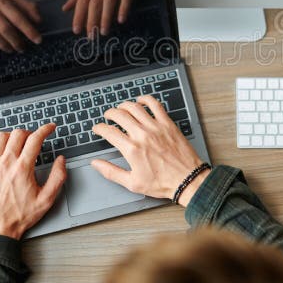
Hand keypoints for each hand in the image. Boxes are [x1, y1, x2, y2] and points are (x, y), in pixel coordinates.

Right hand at [0, 0, 41, 53]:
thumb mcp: (12, 0)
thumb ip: (27, 7)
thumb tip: (39, 20)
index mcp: (3, 3)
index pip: (18, 18)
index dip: (29, 30)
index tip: (38, 39)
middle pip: (6, 29)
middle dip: (17, 41)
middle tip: (23, 48)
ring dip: (5, 45)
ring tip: (12, 50)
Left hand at [0, 124, 66, 239]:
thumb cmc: (19, 216)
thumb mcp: (46, 200)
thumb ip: (58, 177)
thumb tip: (61, 161)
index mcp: (23, 168)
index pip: (35, 139)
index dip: (45, 129)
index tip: (50, 128)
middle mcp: (6, 163)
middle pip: (18, 134)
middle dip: (30, 132)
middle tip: (35, 139)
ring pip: (1, 137)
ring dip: (12, 136)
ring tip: (19, 142)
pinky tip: (2, 149)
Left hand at [62, 0, 147, 36]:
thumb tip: (65, 8)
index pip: (82, 0)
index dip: (78, 16)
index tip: (76, 30)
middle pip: (94, 3)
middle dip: (91, 21)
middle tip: (90, 35)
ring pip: (108, 1)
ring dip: (105, 18)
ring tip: (104, 31)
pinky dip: (123, 9)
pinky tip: (121, 20)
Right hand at [90, 95, 209, 206]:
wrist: (186, 179)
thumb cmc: (162, 183)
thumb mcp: (132, 183)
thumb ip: (111, 172)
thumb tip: (96, 164)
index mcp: (132, 149)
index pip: (109, 132)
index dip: (99, 128)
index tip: (98, 128)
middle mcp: (142, 135)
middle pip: (120, 115)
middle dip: (110, 114)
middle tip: (108, 116)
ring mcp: (156, 127)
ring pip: (135, 107)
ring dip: (124, 105)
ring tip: (121, 108)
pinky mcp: (167, 124)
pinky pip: (155, 105)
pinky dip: (146, 99)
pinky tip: (141, 101)